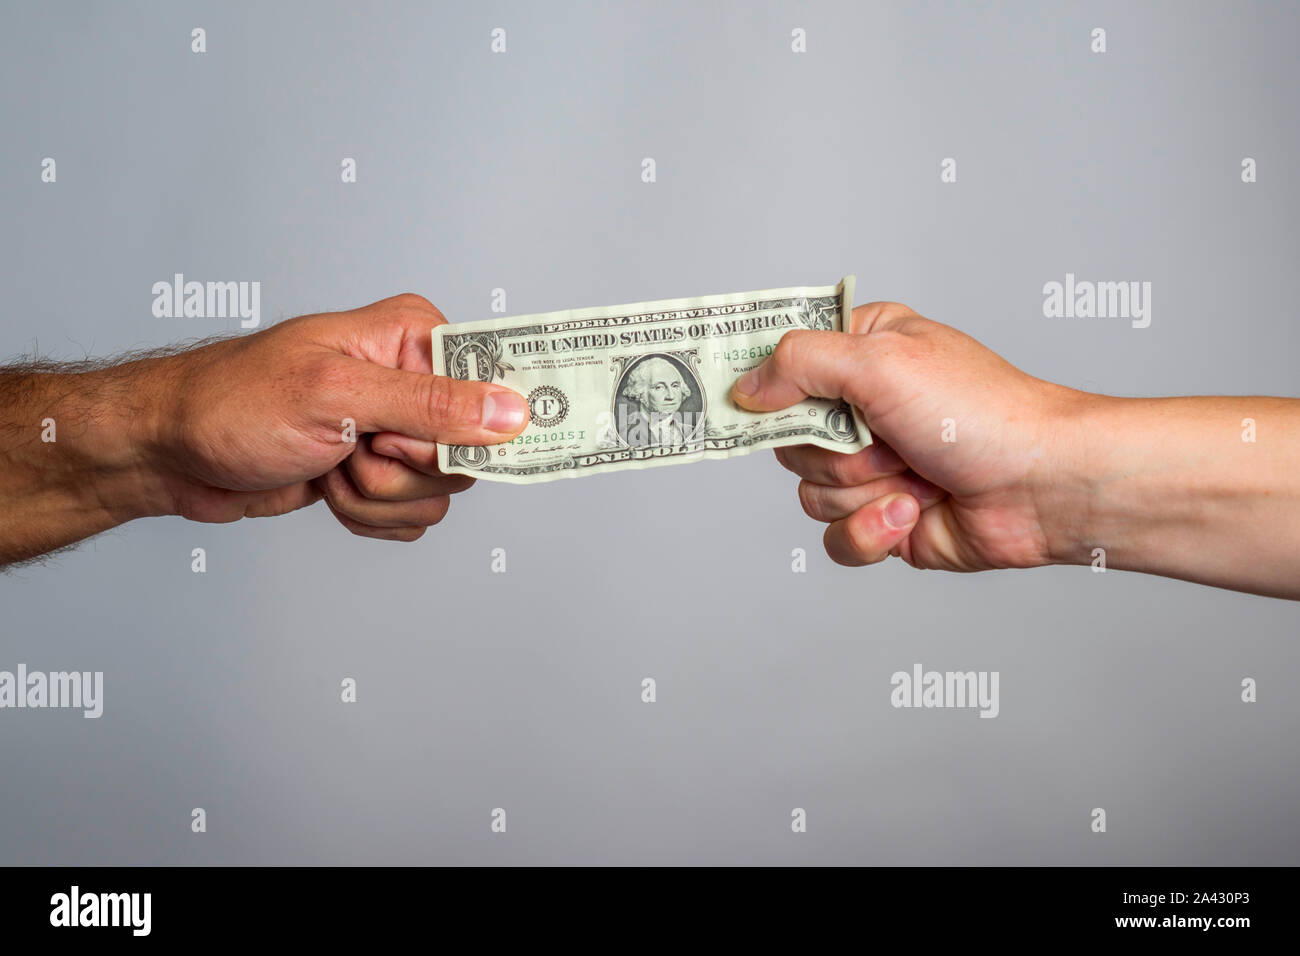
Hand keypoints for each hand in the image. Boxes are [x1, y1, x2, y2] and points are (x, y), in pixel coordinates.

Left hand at [132, 293, 529, 540]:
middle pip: (468, 455)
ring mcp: (398, 431)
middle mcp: (415, 381)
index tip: (400, 437)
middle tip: (348, 448)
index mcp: (414, 338)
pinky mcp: (382, 473)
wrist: (171, 452)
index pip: (494, 390)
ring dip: (375, 496)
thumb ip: (431, 405)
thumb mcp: (337, 397)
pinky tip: (327, 488)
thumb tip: (512, 412)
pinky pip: (412, 517)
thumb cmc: (233, 403)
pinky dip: (367, 516)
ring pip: (439, 495)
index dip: (455, 431)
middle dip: (400, 471)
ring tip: (328, 466)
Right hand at [730, 301, 1081, 570]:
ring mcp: (874, 467)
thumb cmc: (979, 411)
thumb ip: (799, 363)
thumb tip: (745, 390)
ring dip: (861, 492)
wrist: (1044, 487)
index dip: (763, 386)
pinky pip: (836, 538)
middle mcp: (863, 409)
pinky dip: (872, 532)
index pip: (782, 363)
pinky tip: (914, 513)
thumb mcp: (879, 360)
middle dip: (834, 451)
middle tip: (883, 439)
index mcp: (862, 352)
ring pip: (808, 493)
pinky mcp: (885, 520)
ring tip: (914, 477)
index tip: (740, 401)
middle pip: (787, 440)